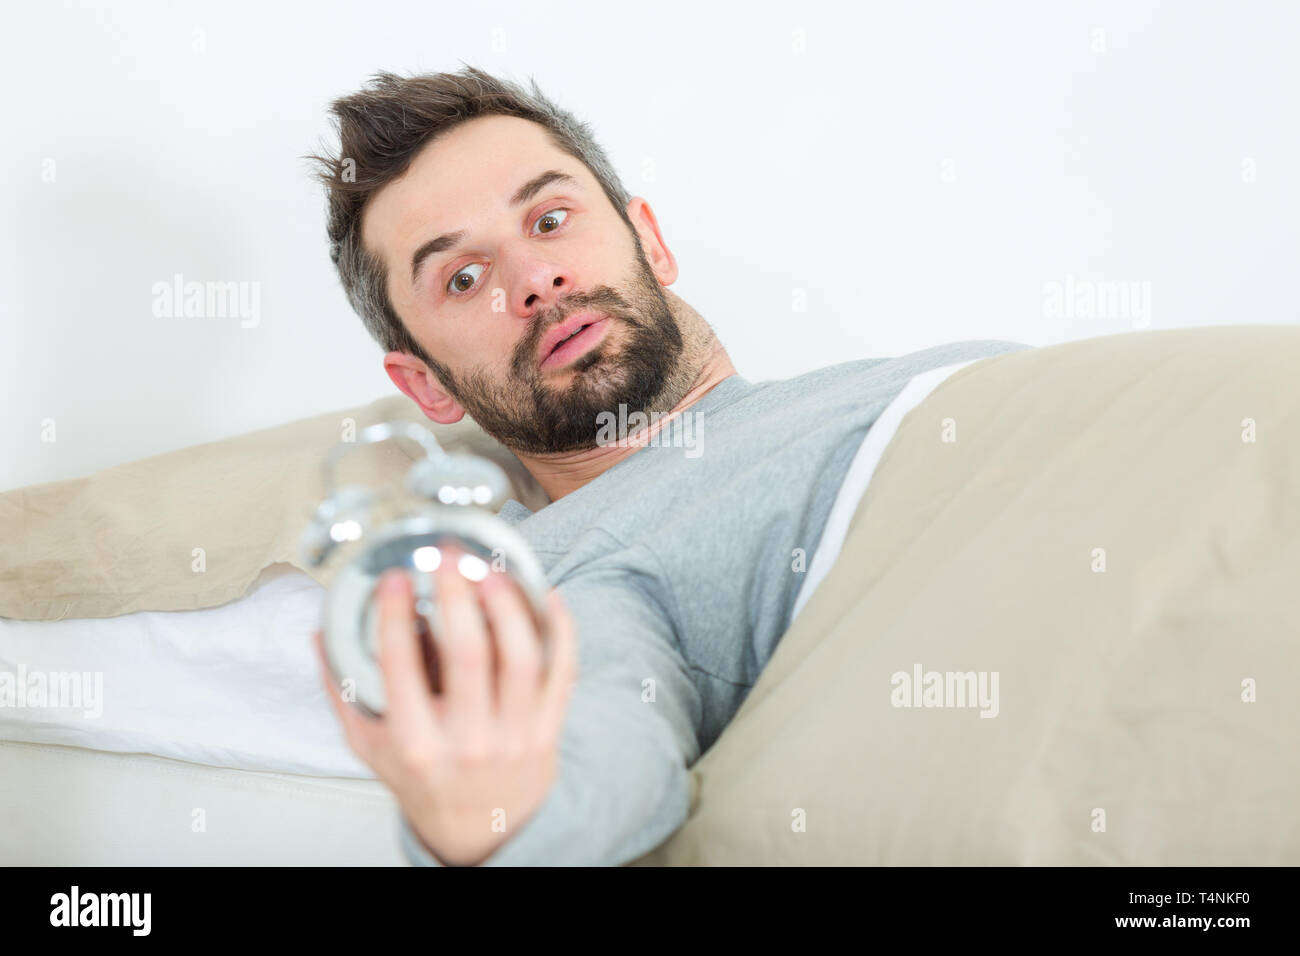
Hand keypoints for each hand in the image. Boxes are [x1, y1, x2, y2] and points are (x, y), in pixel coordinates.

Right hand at [315, 543, 577, 865]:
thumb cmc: (425, 779)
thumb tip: (321, 633)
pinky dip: (560, 631)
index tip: (394, 578)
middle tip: (448, 557)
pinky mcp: (548, 730)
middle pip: (469, 654)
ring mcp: (513, 735)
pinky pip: (563, 673)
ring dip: (509, 606)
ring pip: (521, 658)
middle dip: (458, 595)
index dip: (395, 615)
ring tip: (492, 571)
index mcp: (416, 741)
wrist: (480, 830)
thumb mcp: (370, 745)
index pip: (401, 667)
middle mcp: (466, 739)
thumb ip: (346, 691)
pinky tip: (546, 597)